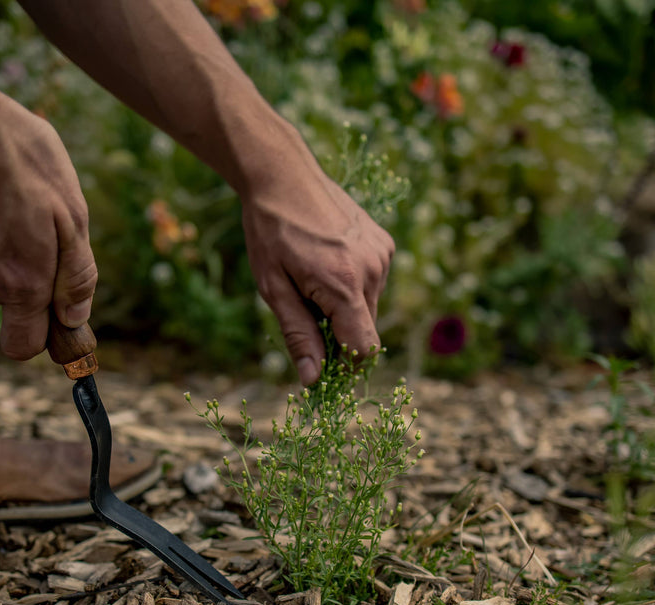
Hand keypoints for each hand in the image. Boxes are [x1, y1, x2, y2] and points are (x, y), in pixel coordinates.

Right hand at [0, 81, 96, 359]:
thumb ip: (76, 274)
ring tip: (13, 197)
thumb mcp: (72, 211)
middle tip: (42, 226)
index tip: (57, 310)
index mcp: (21, 284)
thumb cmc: (19, 157)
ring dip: (7, 245)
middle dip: (31, 276)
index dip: (44, 334)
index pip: (25, 347)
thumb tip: (74, 318)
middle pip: (13, 303)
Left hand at [242, 171, 393, 384]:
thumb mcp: (273, 288)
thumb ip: (298, 334)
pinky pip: (373, 281)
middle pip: (366, 329)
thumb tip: (313, 379)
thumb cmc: (270, 232)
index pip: (363, 349)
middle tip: (303, 311)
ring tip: (312, 279)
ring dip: (345, 308)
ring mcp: (382, 254)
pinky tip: (327, 262)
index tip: (322, 367)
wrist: (283, 175)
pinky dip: (353, 284)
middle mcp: (373, 270)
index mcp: (344, 285)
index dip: (345, 367)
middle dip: (339, 334)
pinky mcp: (383, 242)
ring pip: (369, 306)